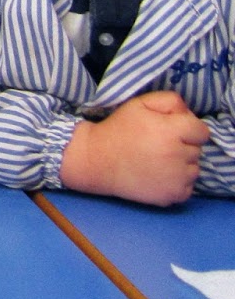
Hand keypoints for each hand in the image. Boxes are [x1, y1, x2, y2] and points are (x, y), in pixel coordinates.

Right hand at [60, 90, 209, 204]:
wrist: (97, 160)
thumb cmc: (118, 129)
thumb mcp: (139, 104)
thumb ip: (169, 101)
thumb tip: (188, 114)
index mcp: (171, 131)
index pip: (202, 131)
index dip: (188, 128)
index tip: (172, 129)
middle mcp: (177, 156)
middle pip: (197, 150)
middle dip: (182, 145)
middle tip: (158, 144)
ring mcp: (176, 179)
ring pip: (194, 169)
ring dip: (182, 164)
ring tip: (157, 160)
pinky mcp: (172, 196)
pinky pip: (188, 187)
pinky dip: (177, 182)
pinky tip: (158, 175)